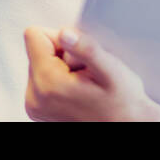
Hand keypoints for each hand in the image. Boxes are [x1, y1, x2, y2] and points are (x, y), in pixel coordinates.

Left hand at [23, 26, 159, 121]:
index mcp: (47, 83)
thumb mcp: (111, 71)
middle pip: (37, 50)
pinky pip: (42, 79)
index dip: (60, 38)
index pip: (34, 35)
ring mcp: (34, 106)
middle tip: (86, 73)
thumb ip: (86, 49)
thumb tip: (64, 33)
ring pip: (40, 63)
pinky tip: (78, 92)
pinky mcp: (38, 110)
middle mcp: (33, 97)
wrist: (125, 127)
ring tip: (84, 84)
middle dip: (62, 54)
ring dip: (62, 67)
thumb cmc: (121, 101)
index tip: (79, 55)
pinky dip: (60, 80)